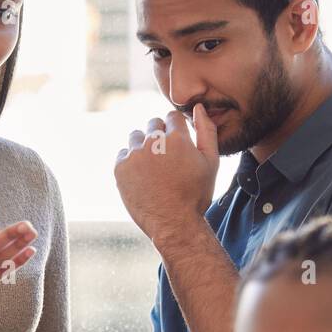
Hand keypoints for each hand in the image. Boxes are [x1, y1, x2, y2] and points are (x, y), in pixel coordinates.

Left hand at [114, 104, 218, 243]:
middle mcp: (154, 142)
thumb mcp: (211, 163)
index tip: (177, 147)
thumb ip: (207, 131)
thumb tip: (198, 107)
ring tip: (153, 169)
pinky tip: (142, 178)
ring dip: (143, 147)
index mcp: (177, 139)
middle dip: (160, 136)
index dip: (176, 131)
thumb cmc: (195, 195)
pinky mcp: (120, 168)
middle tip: (166, 161)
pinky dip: (131, 163)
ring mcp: (135, 155)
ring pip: (136, 137)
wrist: (173, 224)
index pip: (172, 117)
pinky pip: (123, 154)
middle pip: (153, 124)